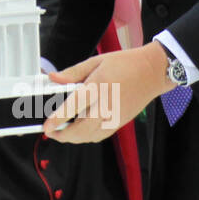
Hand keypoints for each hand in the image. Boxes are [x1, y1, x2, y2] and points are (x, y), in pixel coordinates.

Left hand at [41, 41, 177, 142]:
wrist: (152, 71)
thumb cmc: (126, 64)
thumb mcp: (95, 61)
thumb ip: (72, 73)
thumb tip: (54, 78)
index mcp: (99, 86)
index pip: (74, 106)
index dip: (58, 118)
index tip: (46, 126)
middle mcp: (107, 105)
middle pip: (81, 129)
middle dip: (63, 135)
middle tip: (50, 132)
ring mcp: (115, 116)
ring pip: (90, 136)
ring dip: (74, 138)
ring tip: (62, 132)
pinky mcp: (120, 122)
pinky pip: (100, 135)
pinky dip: (87, 137)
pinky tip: (79, 131)